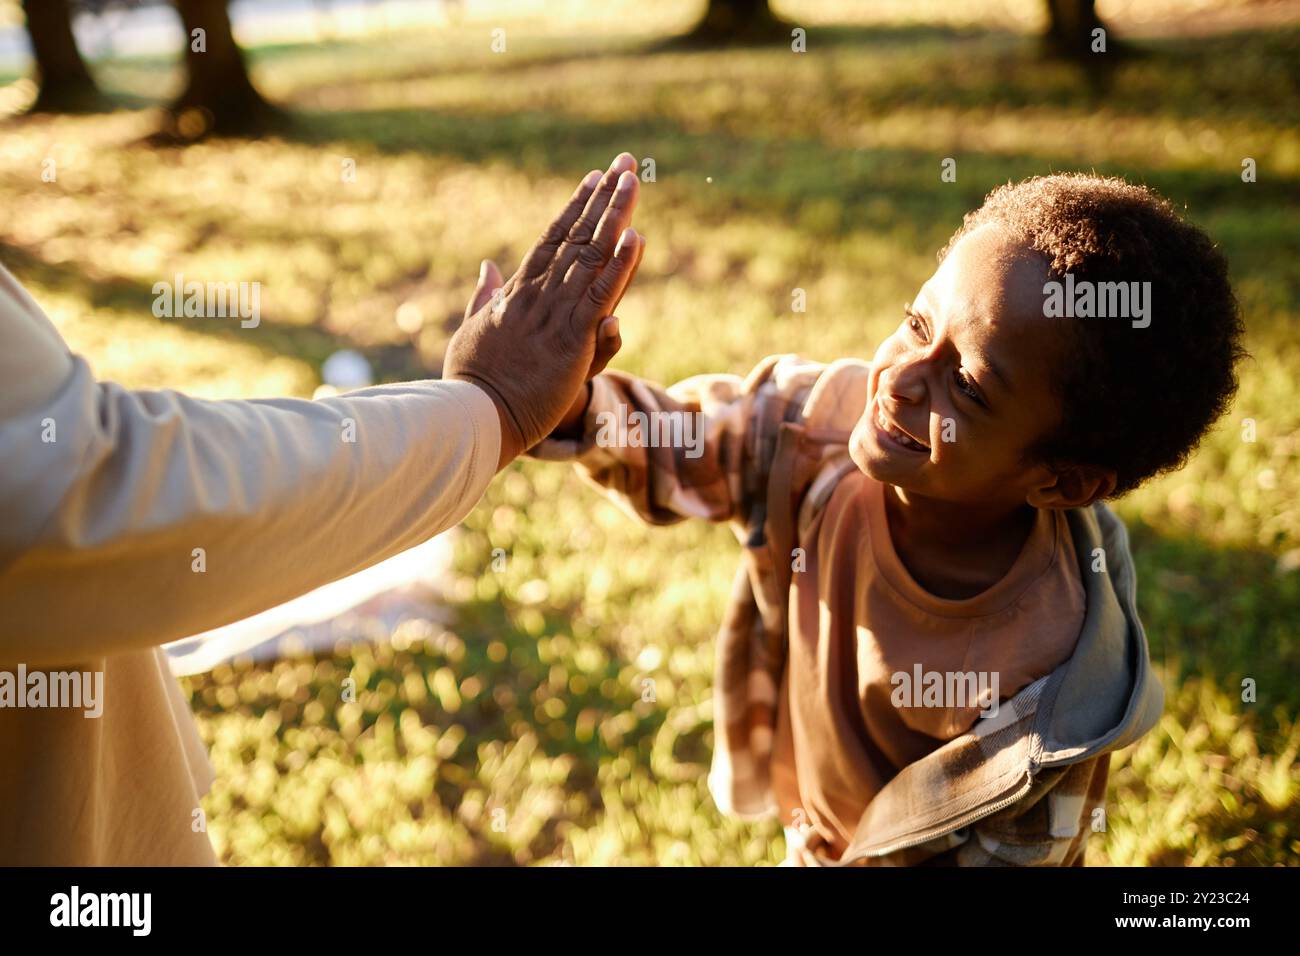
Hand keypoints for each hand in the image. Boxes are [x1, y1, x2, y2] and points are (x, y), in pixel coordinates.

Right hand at [445, 154, 645, 468]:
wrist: (474, 417)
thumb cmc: (471, 384)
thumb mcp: (473, 333)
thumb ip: (484, 299)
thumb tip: (488, 267)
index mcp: (517, 294)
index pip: (552, 241)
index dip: (575, 209)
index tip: (592, 180)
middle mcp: (538, 295)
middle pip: (577, 236)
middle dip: (603, 199)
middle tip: (625, 163)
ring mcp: (555, 315)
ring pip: (591, 256)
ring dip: (616, 216)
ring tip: (633, 180)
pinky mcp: (572, 340)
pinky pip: (601, 295)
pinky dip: (620, 266)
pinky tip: (636, 237)